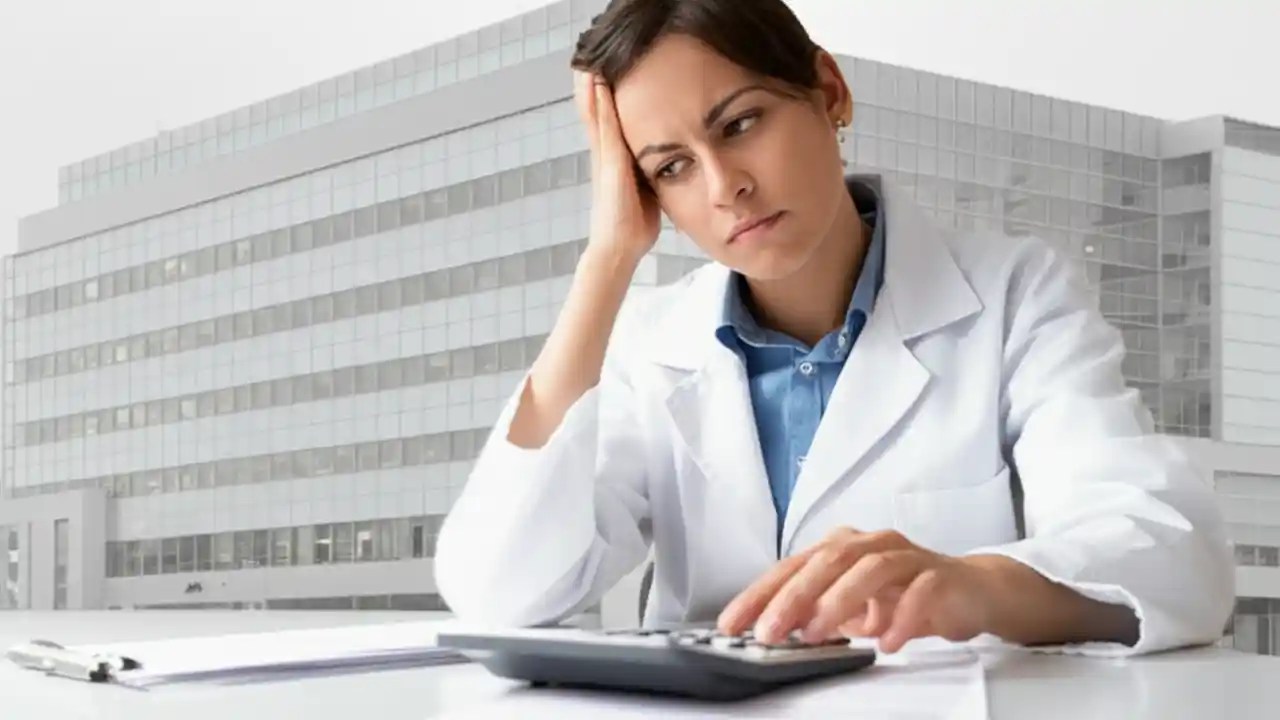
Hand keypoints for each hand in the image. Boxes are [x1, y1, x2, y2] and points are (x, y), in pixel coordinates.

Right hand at [573, 70, 660, 264]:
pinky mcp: (610, 165)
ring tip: (589, 64)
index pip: (606, 124)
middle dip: (592, 89)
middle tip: (588, 61)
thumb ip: (649, 176)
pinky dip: (600, 106)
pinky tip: (600, 87)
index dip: (603, 101)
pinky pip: (605, 128)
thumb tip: (668, 166)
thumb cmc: (634, 226)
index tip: (602, 76)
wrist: (619, 249)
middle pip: (595, 114)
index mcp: (614, 162)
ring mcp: (604, 160)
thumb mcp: (646, 192)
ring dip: (592, 89)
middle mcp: (605, 157)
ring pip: (595, 116)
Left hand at [716, 528, 993, 652]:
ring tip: (817, 634)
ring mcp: (907, 556)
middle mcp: (872, 544)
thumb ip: (816, 614)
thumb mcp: (853, 608)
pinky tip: (885, 642)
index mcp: (844, 548)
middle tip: (768, 631)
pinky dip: (901, 617)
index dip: (759, 594)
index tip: (732, 623)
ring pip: (870, 568)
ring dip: (838, 602)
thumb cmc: (906, 594)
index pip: (793, 566)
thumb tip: (774, 630)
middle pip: (826, 561)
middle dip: (792, 597)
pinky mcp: (940, 576)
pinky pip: (920, 592)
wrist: (972, 590)